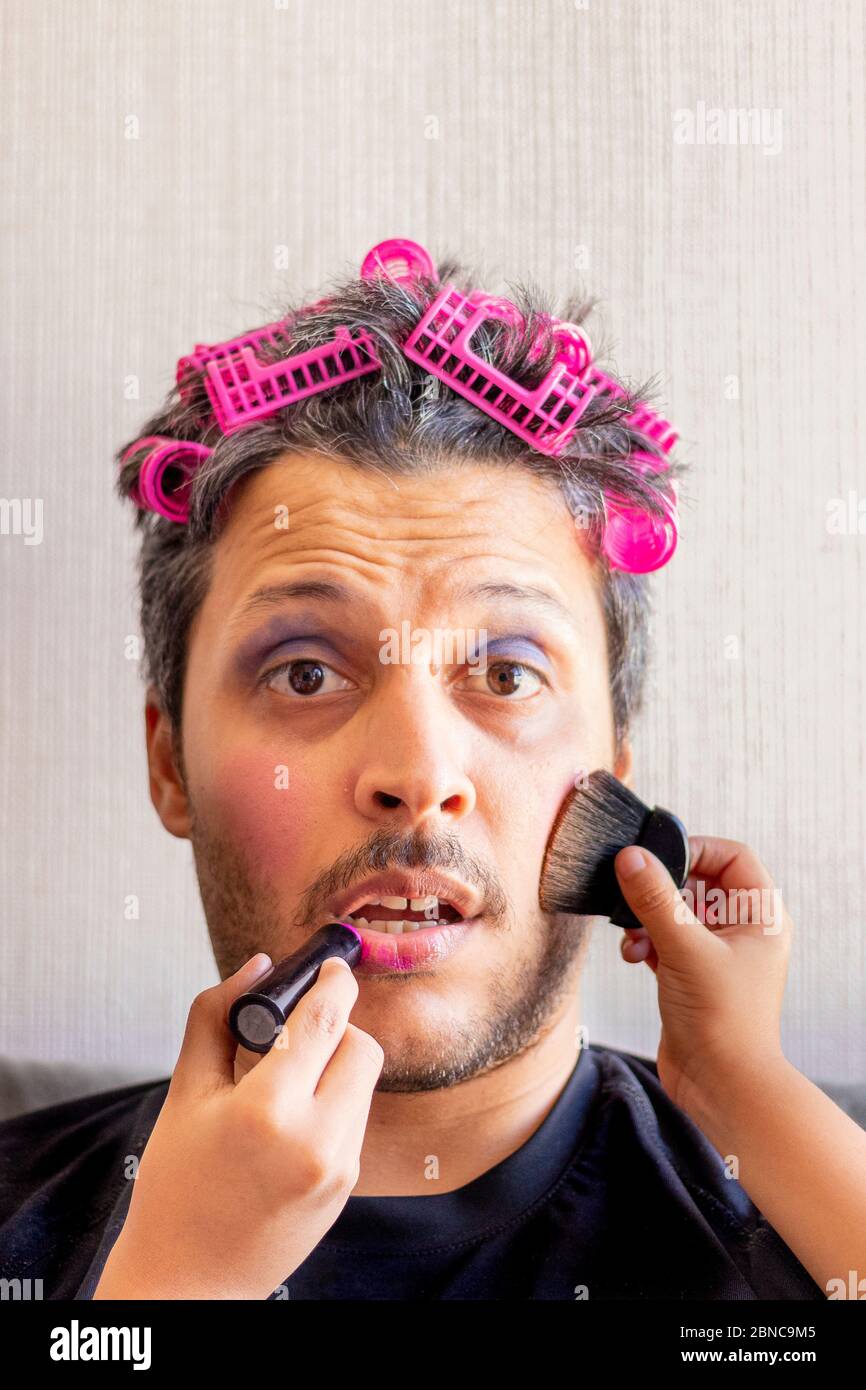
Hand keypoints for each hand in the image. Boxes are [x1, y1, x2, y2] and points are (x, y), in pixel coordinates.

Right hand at [92, 952, 382, 1299]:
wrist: (188, 1281)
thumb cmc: (176, 1188)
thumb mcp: (184, 1092)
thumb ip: (216, 1017)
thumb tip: (257, 966)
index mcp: (267, 1111)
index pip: (325, 1021)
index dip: (336, 983)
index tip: (334, 967)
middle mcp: (315, 1140)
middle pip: (362, 1048)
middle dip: (337, 1030)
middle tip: (298, 1035)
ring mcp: (338, 1168)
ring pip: (363, 1083)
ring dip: (336, 1068)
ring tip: (286, 1083)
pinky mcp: (347, 1187)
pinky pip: (355, 1120)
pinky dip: (332, 1104)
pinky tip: (292, 1120)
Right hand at [614, 836, 790, 1117]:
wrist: (721, 1086)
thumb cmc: (724, 1021)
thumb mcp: (685, 949)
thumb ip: (655, 899)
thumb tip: (631, 857)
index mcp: (761, 917)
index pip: (733, 857)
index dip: (697, 850)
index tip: (658, 857)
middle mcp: (742, 932)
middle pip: (699, 883)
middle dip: (662, 889)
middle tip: (636, 897)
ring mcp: (716, 954)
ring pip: (676, 912)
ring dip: (647, 918)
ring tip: (631, 935)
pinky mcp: (691, 976)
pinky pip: (663, 940)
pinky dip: (644, 942)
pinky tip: (632, 955)